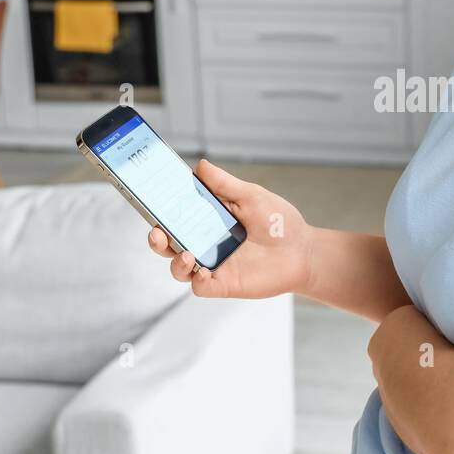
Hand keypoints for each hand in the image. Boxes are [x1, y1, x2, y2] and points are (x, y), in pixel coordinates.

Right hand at [147, 159, 313, 299]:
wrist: (304, 251)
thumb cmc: (279, 222)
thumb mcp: (251, 196)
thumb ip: (225, 184)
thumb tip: (200, 166)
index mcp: (207, 221)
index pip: (175, 217)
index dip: (158, 212)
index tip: (149, 202)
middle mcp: (205, 244)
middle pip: (168, 245)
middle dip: (156, 240)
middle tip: (157, 233)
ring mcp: (214, 265)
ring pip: (179, 269)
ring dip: (175, 262)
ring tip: (187, 254)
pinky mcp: (225, 284)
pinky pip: (201, 287)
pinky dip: (197, 280)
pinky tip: (204, 270)